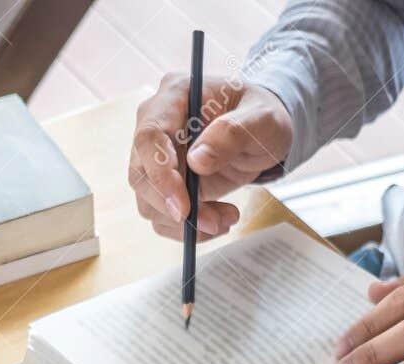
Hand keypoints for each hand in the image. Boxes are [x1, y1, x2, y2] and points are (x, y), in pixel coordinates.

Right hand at [129, 74, 291, 241]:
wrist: (263, 132)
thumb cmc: (262, 116)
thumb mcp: (263, 118)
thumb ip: (233, 133)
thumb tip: (197, 161)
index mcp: (174, 96)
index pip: (149, 138)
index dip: (161, 176)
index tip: (183, 207)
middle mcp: (156, 124)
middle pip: (140, 175)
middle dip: (174, 207)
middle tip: (214, 222)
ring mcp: (157, 157)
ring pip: (149, 202)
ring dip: (186, 221)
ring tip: (227, 218)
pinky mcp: (165, 183)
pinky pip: (162, 215)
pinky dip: (189, 227)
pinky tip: (218, 219)